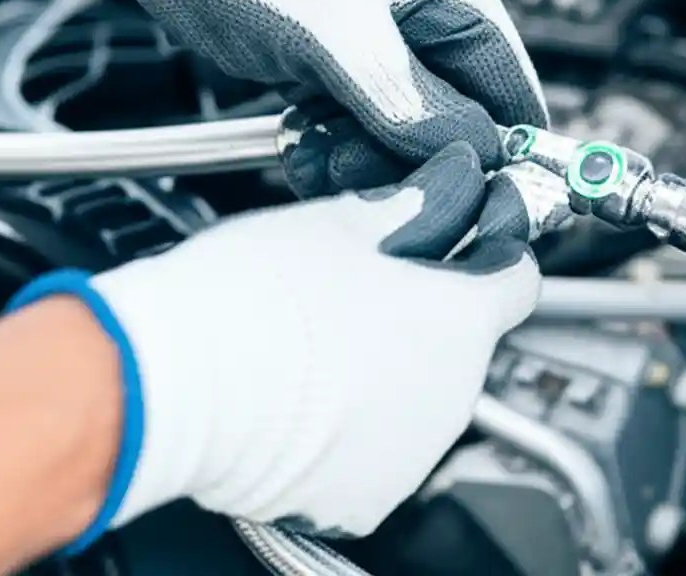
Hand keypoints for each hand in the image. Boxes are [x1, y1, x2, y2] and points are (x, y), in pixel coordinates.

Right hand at [10, 143, 540, 543]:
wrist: (168, 386)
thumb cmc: (248, 299)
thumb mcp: (340, 222)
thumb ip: (412, 206)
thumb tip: (448, 185)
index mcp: (461, 317)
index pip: (517, 279)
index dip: (490, 258)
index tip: (465, 251)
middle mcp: (455, 392)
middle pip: (463, 342)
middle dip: (424, 318)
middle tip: (360, 296)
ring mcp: (413, 451)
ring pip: (422, 399)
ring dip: (390, 375)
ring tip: (317, 350)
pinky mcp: (367, 499)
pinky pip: (380, 454)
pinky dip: (355, 434)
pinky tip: (304, 403)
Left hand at [36, 0, 547, 195]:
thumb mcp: (336, 32)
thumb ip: (408, 101)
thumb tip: (473, 153)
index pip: (509, 87)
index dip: (501, 147)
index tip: (478, 196)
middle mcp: (422, 12)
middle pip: (452, 118)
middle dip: (408, 155)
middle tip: (361, 167)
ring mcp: (376, 36)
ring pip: (399, 129)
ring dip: (362, 155)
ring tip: (319, 149)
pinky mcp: (335, 57)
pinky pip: (355, 122)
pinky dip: (331, 143)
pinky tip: (302, 141)